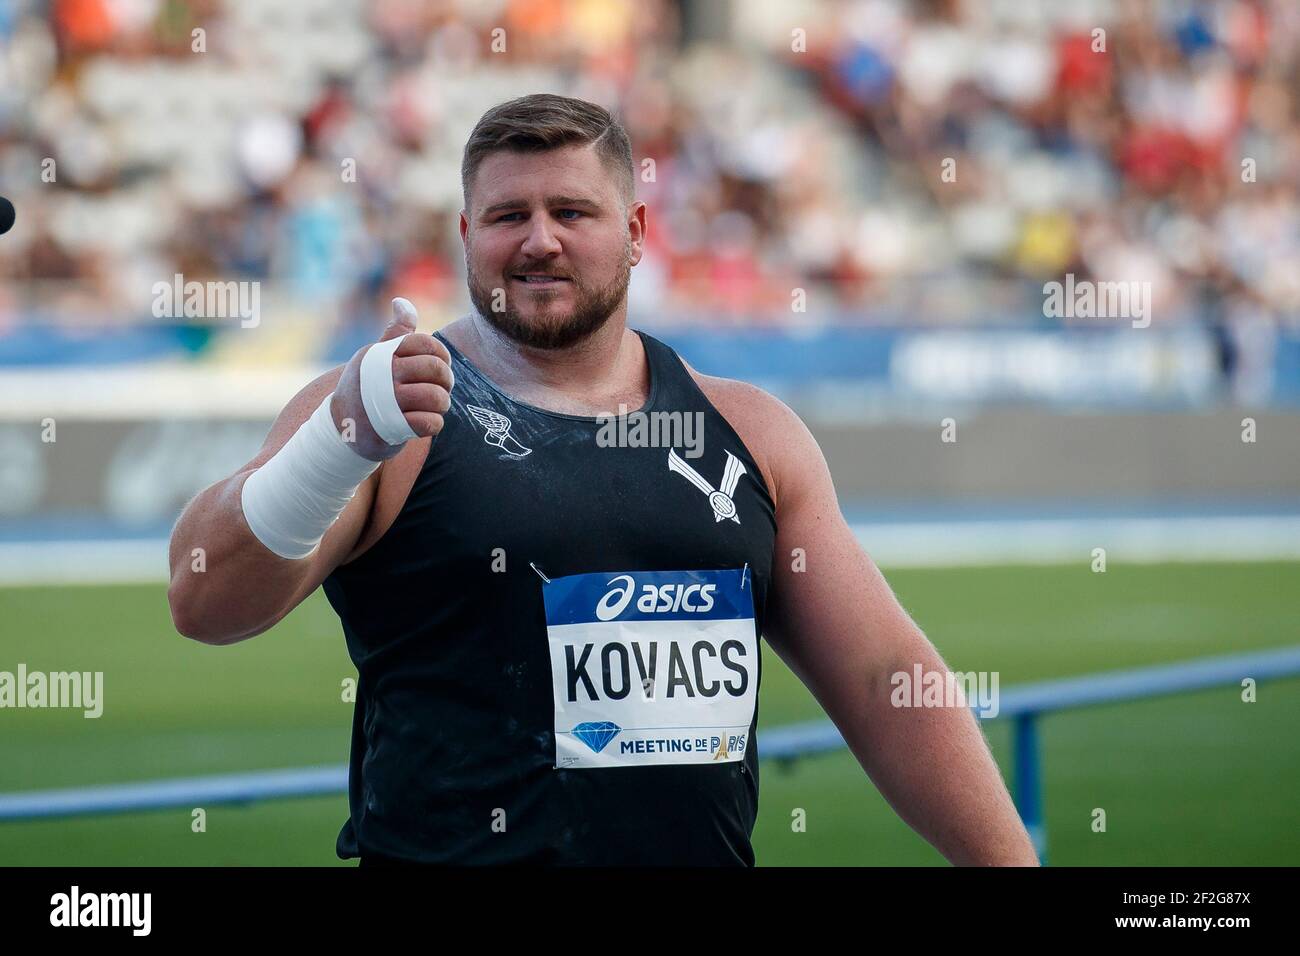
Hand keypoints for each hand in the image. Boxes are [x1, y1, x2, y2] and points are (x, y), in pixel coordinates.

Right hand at [330, 298, 454, 460]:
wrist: (341, 427)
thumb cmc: (365, 387)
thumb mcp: (375, 357)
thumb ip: (395, 332)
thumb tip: (402, 302)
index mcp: (382, 355)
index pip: (424, 344)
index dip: (441, 354)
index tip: (441, 364)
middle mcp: (384, 376)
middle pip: (434, 369)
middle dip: (446, 380)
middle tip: (443, 387)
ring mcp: (388, 403)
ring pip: (435, 397)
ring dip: (443, 403)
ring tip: (437, 405)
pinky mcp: (393, 429)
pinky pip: (429, 423)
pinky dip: (434, 423)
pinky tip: (427, 422)